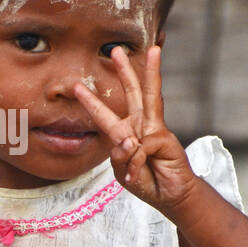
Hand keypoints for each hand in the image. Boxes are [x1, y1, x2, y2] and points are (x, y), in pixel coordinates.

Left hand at [73, 46, 197, 214]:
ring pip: (151, 96)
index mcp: (124, 133)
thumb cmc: (146, 182)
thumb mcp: (122, 171)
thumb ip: (121, 156)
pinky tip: (136, 175)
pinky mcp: (163, 138)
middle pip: (132, 92)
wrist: (169, 196)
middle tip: (116, 50)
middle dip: (125, 70)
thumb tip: (130, 140)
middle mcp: (139, 125)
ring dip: (153, 71)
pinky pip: (140, 147)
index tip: (78, 86)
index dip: (91, 102)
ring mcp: (153, 129)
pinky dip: (135, 164)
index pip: (104, 114)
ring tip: (155, 50)